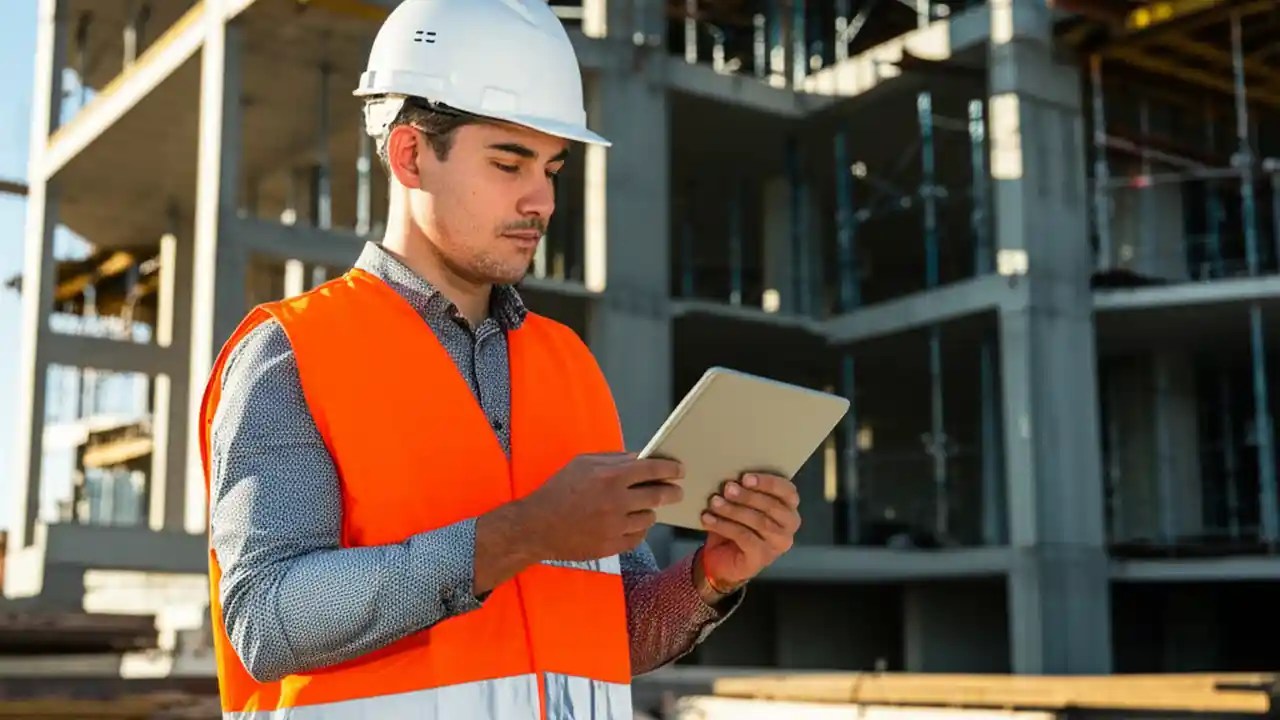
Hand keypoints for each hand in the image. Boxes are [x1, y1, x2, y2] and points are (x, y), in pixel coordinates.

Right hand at [520, 453, 683, 560]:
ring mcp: (615, 526)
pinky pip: (638, 538)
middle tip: (676, 491)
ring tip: (643, 507)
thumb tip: (640, 458)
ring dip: (650, 511)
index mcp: (610, 476)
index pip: (652, 469)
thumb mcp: (582, 464)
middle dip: (672, 492)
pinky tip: (631, 524)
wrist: (537, 526)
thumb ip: (613, 459)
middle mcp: (616, 501)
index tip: (680, 470)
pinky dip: (638, 530)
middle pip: (658, 495)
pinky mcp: (611, 546)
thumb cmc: (559, 490)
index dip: (671, 469)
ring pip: (649, 518)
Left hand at [699, 473, 799, 589]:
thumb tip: (730, 476)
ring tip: (714, 502)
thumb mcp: (740, 504)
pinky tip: (708, 519)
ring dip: (734, 510)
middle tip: (727, 488)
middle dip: (748, 496)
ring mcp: (778, 544)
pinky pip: (744, 537)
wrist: (722, 560)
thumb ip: (742, 490)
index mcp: (789, 507)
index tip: (745, 477)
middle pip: (773, 507)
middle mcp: (789, 526)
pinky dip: (724, 526)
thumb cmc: (735, 525)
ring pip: (759, 522)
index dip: (768, 483)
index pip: (787, 491)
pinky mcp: (762, 557)